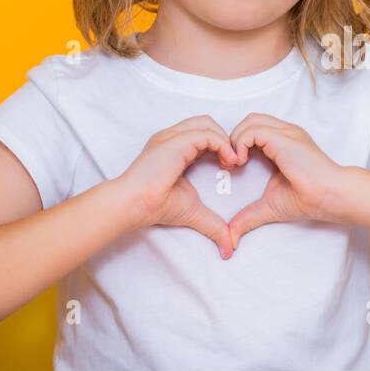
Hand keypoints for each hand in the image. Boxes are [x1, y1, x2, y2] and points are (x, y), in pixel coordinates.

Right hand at [117, 116, 240, 258]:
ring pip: (207, 124)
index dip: (221, 145)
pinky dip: (222, 144)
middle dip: (225, 138)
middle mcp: (173, 137)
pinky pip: (206, 134)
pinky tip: (228, 162)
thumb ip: (213, 224)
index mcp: (175, 148)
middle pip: (206, 123)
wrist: (135, 204)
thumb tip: (228, 247)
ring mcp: (172, 136)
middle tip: (234, 162)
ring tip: (233, 162)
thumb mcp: (193, 212)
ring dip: (226, 140)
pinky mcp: (175, 141)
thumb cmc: (157, 205)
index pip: (203, 134)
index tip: (230, 166)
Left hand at [226, 113, 347, 248]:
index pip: (255, 130)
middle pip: (251, 120)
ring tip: (235, 163)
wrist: (329, 195)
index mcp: (284, 143)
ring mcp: (286, 132)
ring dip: (235, 140)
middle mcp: (285, 133)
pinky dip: (240, 143)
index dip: (240, 144)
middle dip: (235, 138)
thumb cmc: (307, 199)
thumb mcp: (270, 206)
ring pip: (250, 121)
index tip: (234, 167)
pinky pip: (253, 130)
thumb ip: (249, 216)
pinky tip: (241, 162)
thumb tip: (232, 236)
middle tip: (231, 163)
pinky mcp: (283, 137)